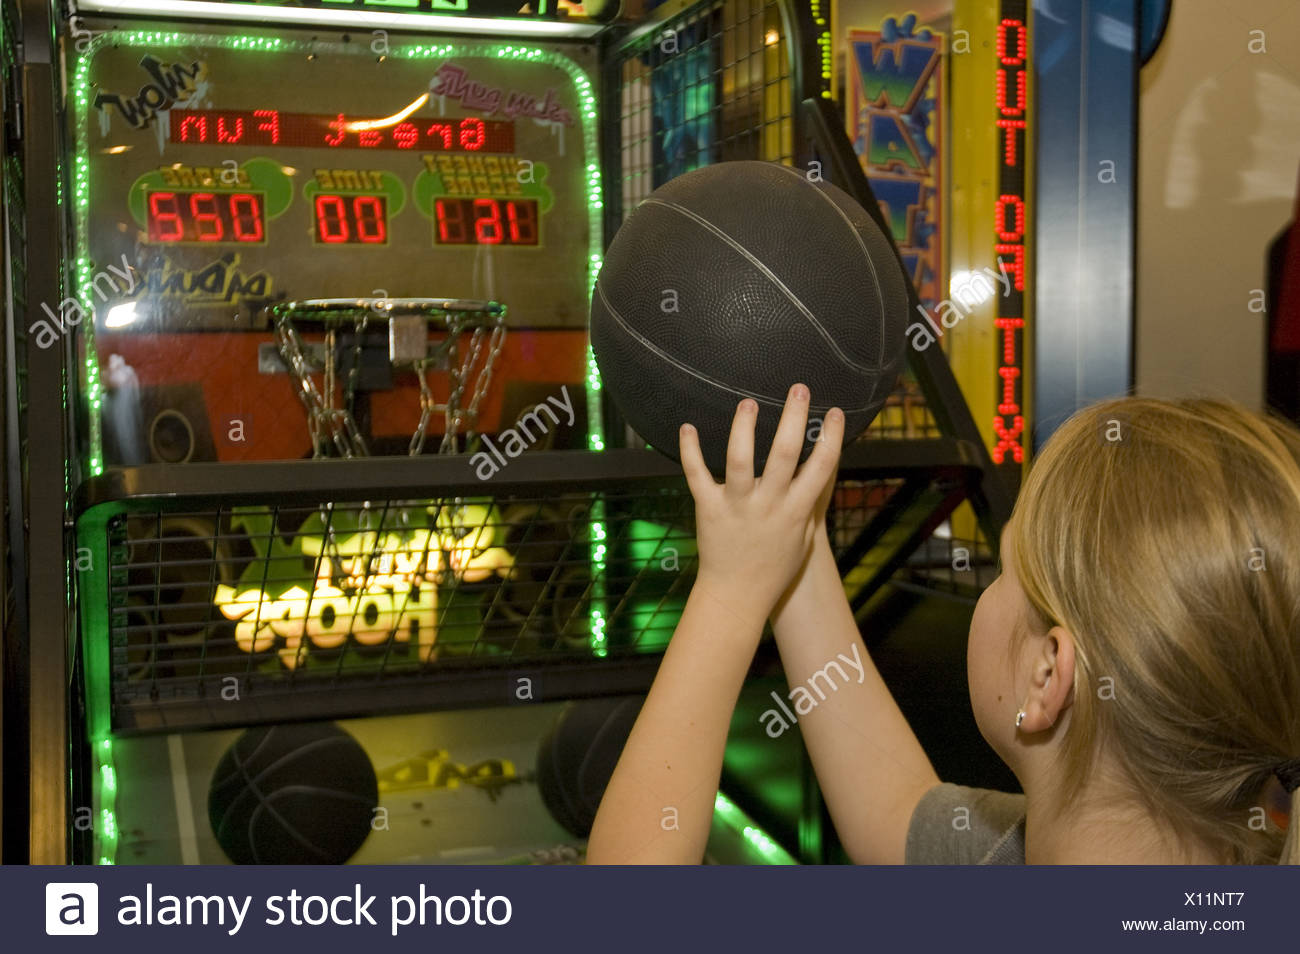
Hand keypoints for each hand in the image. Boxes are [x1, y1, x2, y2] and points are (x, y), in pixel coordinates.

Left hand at [679, 384, 843, 625]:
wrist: (738, 597)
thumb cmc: (774, 569)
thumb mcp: (803, 541)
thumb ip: (809, 507)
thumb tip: (820, 474)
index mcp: (796, 511)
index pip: (822, 468)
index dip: (832, 437)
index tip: (834, 412)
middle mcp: (768, 505)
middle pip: (785, 454)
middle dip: (794, 418)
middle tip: (799, 389)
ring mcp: (737, 506)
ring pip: (740, 460)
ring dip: (744, 428)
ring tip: (748, 403)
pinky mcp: (709, 509)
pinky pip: (697, 476)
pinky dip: (690, 451)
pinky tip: (687, 427)